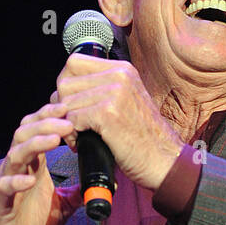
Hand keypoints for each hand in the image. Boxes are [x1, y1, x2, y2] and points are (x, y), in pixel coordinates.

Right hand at [0, 106, 83, 224]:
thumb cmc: (32, 222)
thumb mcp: (63, 203)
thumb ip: (80, 190)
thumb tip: (107, 184)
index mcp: (32, 164)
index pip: (38, 129)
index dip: (52, 116)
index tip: (73, 110)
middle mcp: (17, 168)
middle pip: (25, 132)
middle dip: (46, 122)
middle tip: (68, 119)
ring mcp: (6, 182)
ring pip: (15, 154)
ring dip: (35, 144)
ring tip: (54, 138)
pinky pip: (4, 187)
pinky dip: (17, 182)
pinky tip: (31, 180)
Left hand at [51, 54, 182, 190]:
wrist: (163, 161)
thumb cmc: (142, 138)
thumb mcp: (126, 101)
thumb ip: (101, 89)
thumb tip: (64, 87)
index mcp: (122, 70)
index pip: (74, 63)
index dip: (65, 85)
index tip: (71, 105)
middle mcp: (119, 75)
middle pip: (65, 82)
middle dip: (62, 106)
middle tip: (72, 126)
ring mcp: (114, 93)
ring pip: (66, 102)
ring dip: (66, 123)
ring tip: (78, 137)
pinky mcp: (108, 113)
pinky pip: (73, 118)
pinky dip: (72, 134)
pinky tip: (81, 143)